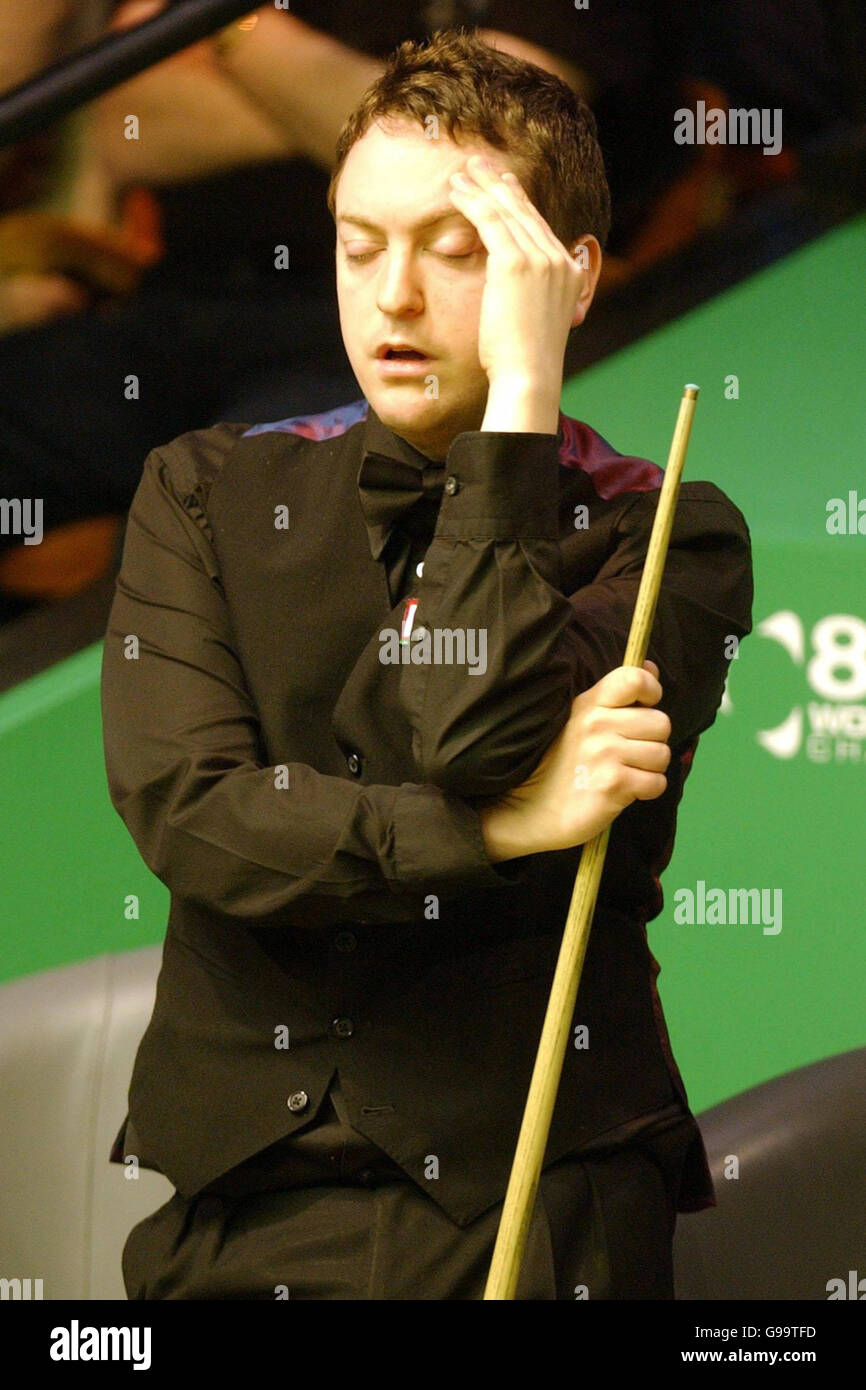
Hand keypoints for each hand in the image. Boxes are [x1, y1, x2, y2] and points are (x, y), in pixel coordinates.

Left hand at [448, 155, 588, 419]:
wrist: (528, 376)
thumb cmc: (524, 363)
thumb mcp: (537, 326)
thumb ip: (534, 302)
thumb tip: (519, 298)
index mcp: (570, 274)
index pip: (541, 228)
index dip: (520, 203)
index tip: (504, 184)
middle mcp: (559, 261)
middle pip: (525, 212)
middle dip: (500, 185)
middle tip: (480, 164)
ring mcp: (540, 259)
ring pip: (506, 211)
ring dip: (481, 187)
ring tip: (461, 171)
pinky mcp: (516, 263)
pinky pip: (490, 221)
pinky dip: (471, 202)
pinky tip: (455, 190)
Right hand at [477, 661, 671, 858]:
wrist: (529, 809)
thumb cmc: (559, 765)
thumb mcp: (580, 719)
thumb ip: (617, 694)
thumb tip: (650, 667)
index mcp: (589, 703)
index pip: (634, 679)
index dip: (651, 692)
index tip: (643, 709)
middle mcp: (597, 724)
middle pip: (660, 722)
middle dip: (652, 741)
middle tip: (627, 754)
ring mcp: (605, 754)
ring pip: (662, 754)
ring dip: (650, 768)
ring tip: (624, 773)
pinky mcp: (613, 785)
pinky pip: (657, 783)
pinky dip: (647, 791)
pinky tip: (623, 791)